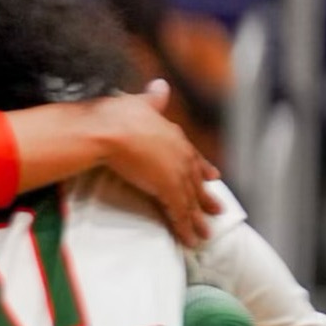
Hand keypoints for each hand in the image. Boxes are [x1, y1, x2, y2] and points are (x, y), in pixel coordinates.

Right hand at [95, 82, 220, 246]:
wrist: (108, 130)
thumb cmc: (116, 115)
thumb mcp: (137, 103)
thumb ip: (151, 98)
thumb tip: (160, 85)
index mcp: (172, 134)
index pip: (190, 154)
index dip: (201, 167)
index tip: (211, 175)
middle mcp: (179, 154)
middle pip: (196, 181)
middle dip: (205, 197)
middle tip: (217, 210)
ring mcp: (175, 173)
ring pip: (191, 201)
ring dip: (198, 219)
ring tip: (205, 234)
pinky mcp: (167, 190)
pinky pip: (179, 214)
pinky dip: (185, 228)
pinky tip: (190, 240)